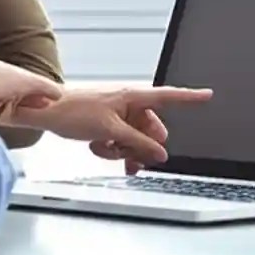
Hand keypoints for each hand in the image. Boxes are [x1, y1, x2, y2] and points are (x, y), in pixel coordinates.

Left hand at [10, 86, 212, 171]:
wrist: (46, 112)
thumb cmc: (74, 110)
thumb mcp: (111, 130)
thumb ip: (138, 142)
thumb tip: (160, 153)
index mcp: (133, 96)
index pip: (168, 97)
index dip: (189, 97)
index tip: (208, 95)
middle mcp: (128, 103)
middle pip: (151, 129)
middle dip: (144, 146)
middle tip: (133, 159)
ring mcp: (117, 114)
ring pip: (135, 139)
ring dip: (124, 150)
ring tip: (108, 151)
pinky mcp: (106, 123)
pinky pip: (119, 141)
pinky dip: (110, 147)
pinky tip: (96, 146)